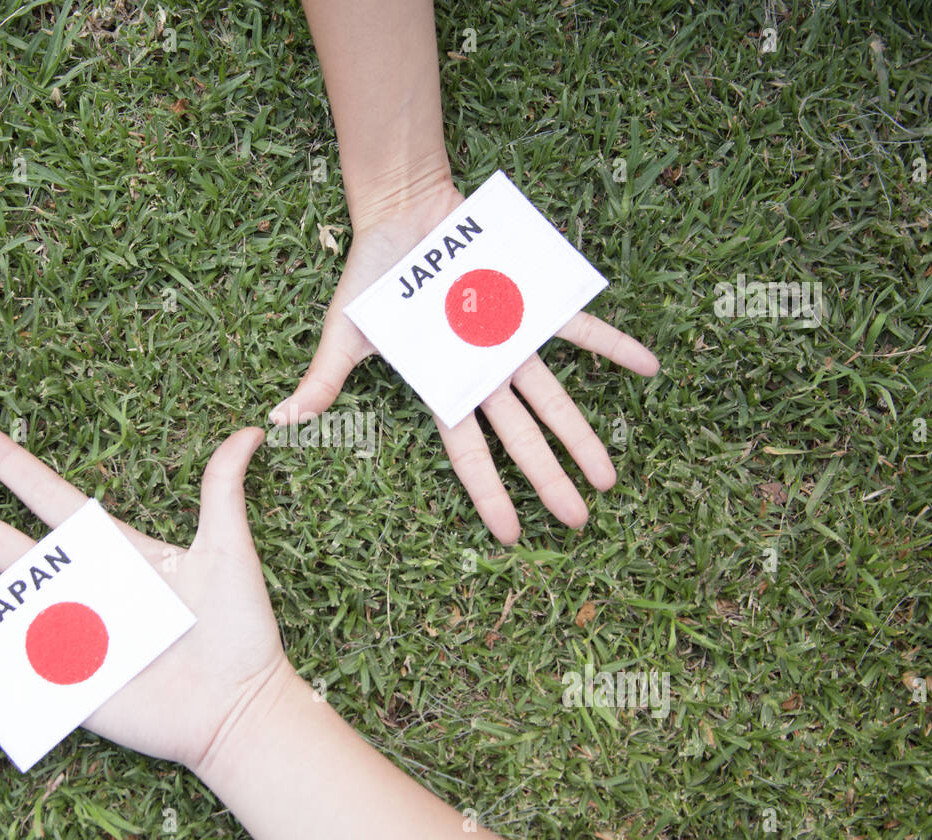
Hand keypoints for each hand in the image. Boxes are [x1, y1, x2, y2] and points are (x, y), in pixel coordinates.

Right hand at [0, 418, 288, 769]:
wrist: (237, 708)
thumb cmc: (238, 631)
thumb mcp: (228, 551)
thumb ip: (222, 491)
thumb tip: (251, 431)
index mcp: (107, 550)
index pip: (44, 494)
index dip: (4, 460)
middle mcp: (70, 587)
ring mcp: (52, 635)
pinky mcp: (45, 682)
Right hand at [271, 182, 659, 543]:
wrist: (405, 211)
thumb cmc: (373, 274)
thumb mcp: (345, 333)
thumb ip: (324, 380)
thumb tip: (280, 421)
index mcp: (443, 385)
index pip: (469, 452)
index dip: (490, 495)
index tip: (513, 536)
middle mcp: (484, 371)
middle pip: (521, 438)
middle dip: (549, 480)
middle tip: (580, 523)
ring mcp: (511, 340)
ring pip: (554, 397)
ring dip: (584, 435)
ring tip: (612, 476)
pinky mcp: (532, 302)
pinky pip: (580, 328)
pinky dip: (614, 345)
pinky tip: (650, 368)